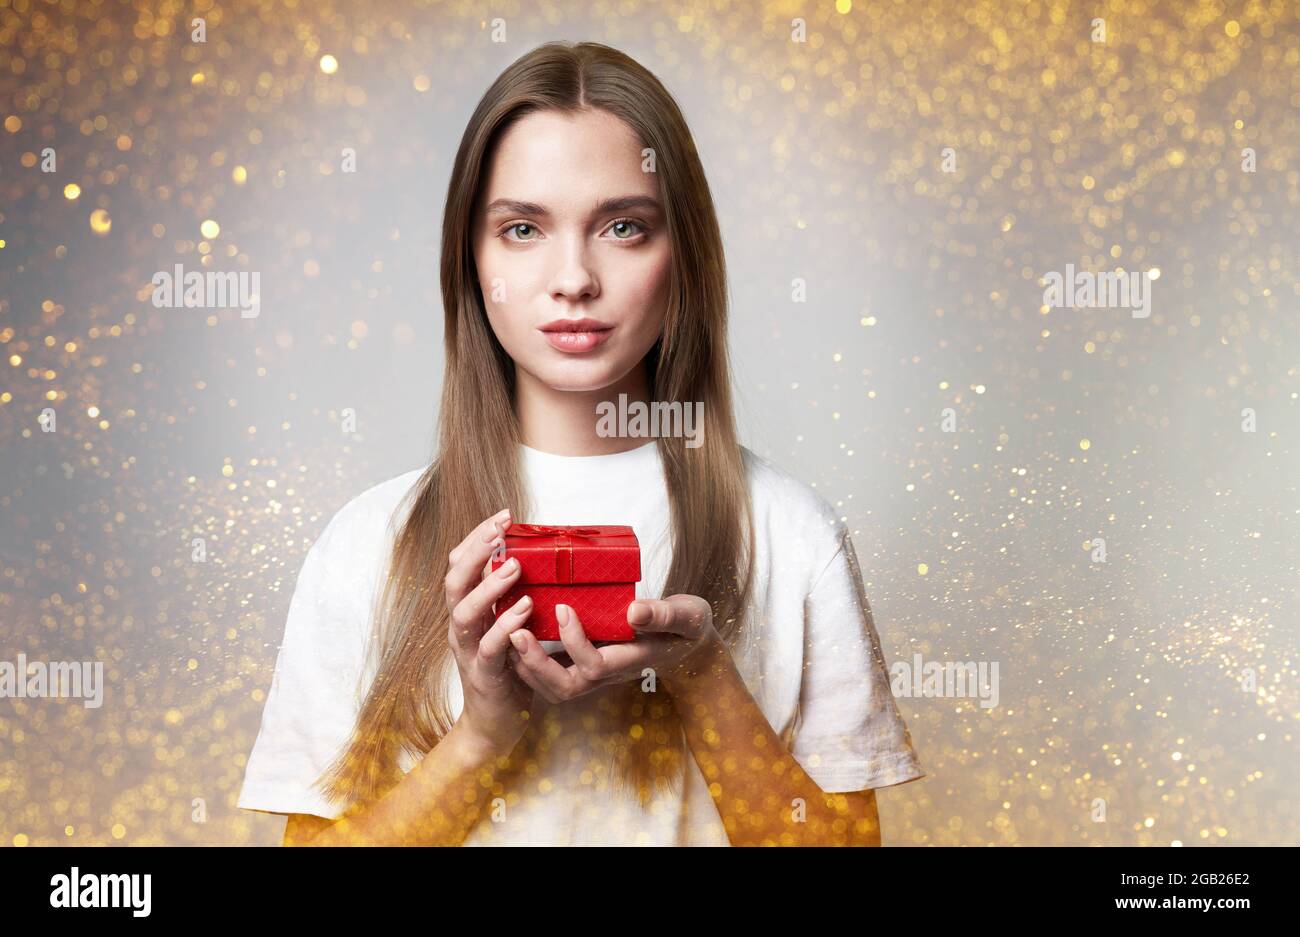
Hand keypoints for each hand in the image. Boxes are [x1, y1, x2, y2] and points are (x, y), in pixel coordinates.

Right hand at [445, 509, 538, 753]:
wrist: (496, 723)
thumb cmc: (509, 669)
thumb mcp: (510, 625)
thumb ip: (515, 596)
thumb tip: (540, 559)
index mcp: (468, 610)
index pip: (461, 564)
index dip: (478, 538)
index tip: (504, 516)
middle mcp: (461, 627)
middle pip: (454, 580)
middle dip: (476, 551)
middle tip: (501, 531)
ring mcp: (469, 651)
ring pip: (464, 612)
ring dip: (489, 586)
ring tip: (515, 566)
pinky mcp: (484, 674)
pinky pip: (490, 648)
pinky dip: (505, 626)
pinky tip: (525, 611)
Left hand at [506, 593, 719, 702]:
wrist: (687, 647)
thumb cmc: (686, 628)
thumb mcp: (687, 616)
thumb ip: (664, 615)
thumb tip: (635, 612)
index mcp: (630, 659)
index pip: (595, 664)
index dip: (574, 641)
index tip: (563, 608)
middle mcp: (607, 673)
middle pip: (563, 686)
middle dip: (536, 663)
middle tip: (514, 632)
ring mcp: (593, 674)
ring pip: (552, 686)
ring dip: (526, 664)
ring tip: (507, 632)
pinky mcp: (583, 665)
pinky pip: (550, 673)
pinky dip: (528, 658)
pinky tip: (514, 630)